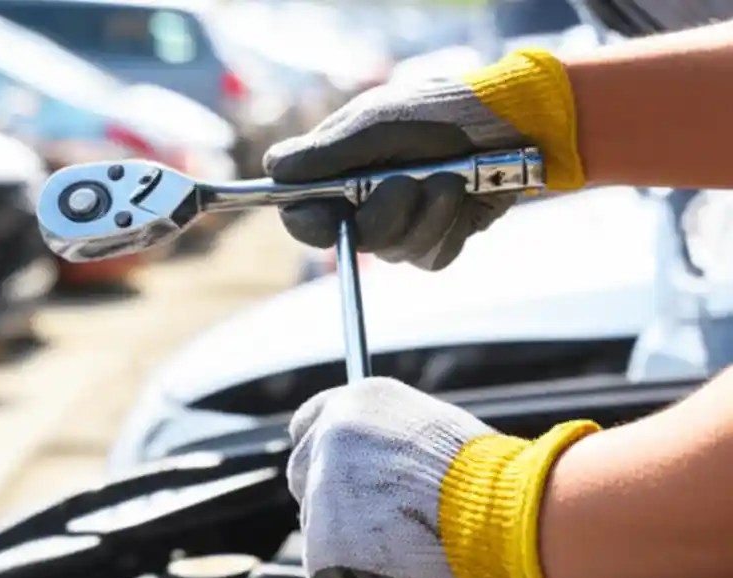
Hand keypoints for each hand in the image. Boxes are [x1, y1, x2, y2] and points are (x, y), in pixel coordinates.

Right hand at [265, 50, 583, 270]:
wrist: (513, 124)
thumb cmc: (441, 111)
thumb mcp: (379, 122)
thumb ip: (327, 152)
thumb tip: (274, 169)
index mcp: (337, 173)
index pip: (301, 216)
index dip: (310, 223)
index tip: (331, 216)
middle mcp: (362, 204)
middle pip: (350, 239)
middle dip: (384, 212)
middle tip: (408, 180)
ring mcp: (399, 227)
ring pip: (394, 249)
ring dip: (427, 213)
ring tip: (450, 178)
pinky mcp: (435, 242)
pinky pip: (431, 255)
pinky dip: (449, 226)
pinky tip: (462, 197)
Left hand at [287, 378, 597, 577]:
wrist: (508, 513)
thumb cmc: (494, 484)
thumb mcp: (434, 438)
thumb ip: (391, 448)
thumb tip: (377, 470)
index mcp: (359, 402)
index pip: (308, 425)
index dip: (321, 456)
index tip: (334, 476)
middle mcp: (330, 437)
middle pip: (303, 478)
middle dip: (335, 508)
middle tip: (381, 529)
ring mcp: (322, 489)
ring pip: (320, 535)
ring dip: (356, 553)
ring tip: (416, 552)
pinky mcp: (324, 543)